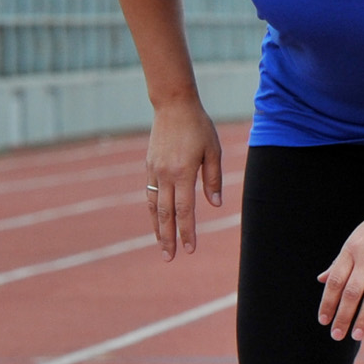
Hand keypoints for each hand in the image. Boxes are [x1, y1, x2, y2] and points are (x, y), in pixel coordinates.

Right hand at [146, 101, 222, 259]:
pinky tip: (156, 221)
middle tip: (169, 258)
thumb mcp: (213, 151)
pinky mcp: (149, 166)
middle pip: (165, 214)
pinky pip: (149, 194)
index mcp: (184, 173)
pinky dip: (152, 211)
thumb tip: (214, 204)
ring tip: (162, 246)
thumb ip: (213, 178)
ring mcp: (154, 171)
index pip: (185, 210)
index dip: (187, 231)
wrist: (173, 105)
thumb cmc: (199, 127)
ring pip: (153, 207)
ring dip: (157, 229)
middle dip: (168, 238)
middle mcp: (166, 175)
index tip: (190, 249)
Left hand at [316, 196, 363, 341]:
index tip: (323, 320)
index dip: (328, 302)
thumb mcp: (356, 239)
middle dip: (343, 316)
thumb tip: (322, 280)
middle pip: (352, 291)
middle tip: (337, 336)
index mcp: (352, 249)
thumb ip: (340, 261)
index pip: (336, 281)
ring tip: (357, 335)